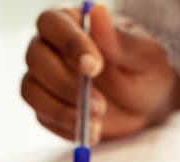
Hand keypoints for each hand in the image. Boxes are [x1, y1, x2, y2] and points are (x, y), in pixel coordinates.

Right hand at [21, 4, 179, 143]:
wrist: (147, 105)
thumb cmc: (146, 71)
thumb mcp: (143, 55)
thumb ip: (119, 39)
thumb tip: (97, 11)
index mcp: (72, 24)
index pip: (52, 23)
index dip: (68, 44)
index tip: (95, 67)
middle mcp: (51, 48)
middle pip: (35, 58)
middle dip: (65, 84)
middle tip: (100, 103)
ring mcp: (45, 80)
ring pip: (31, 91)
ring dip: (62, 110)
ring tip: (98, 121)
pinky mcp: (46, 108)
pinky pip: (43, 117)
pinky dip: (66, 127)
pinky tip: (93, 131)